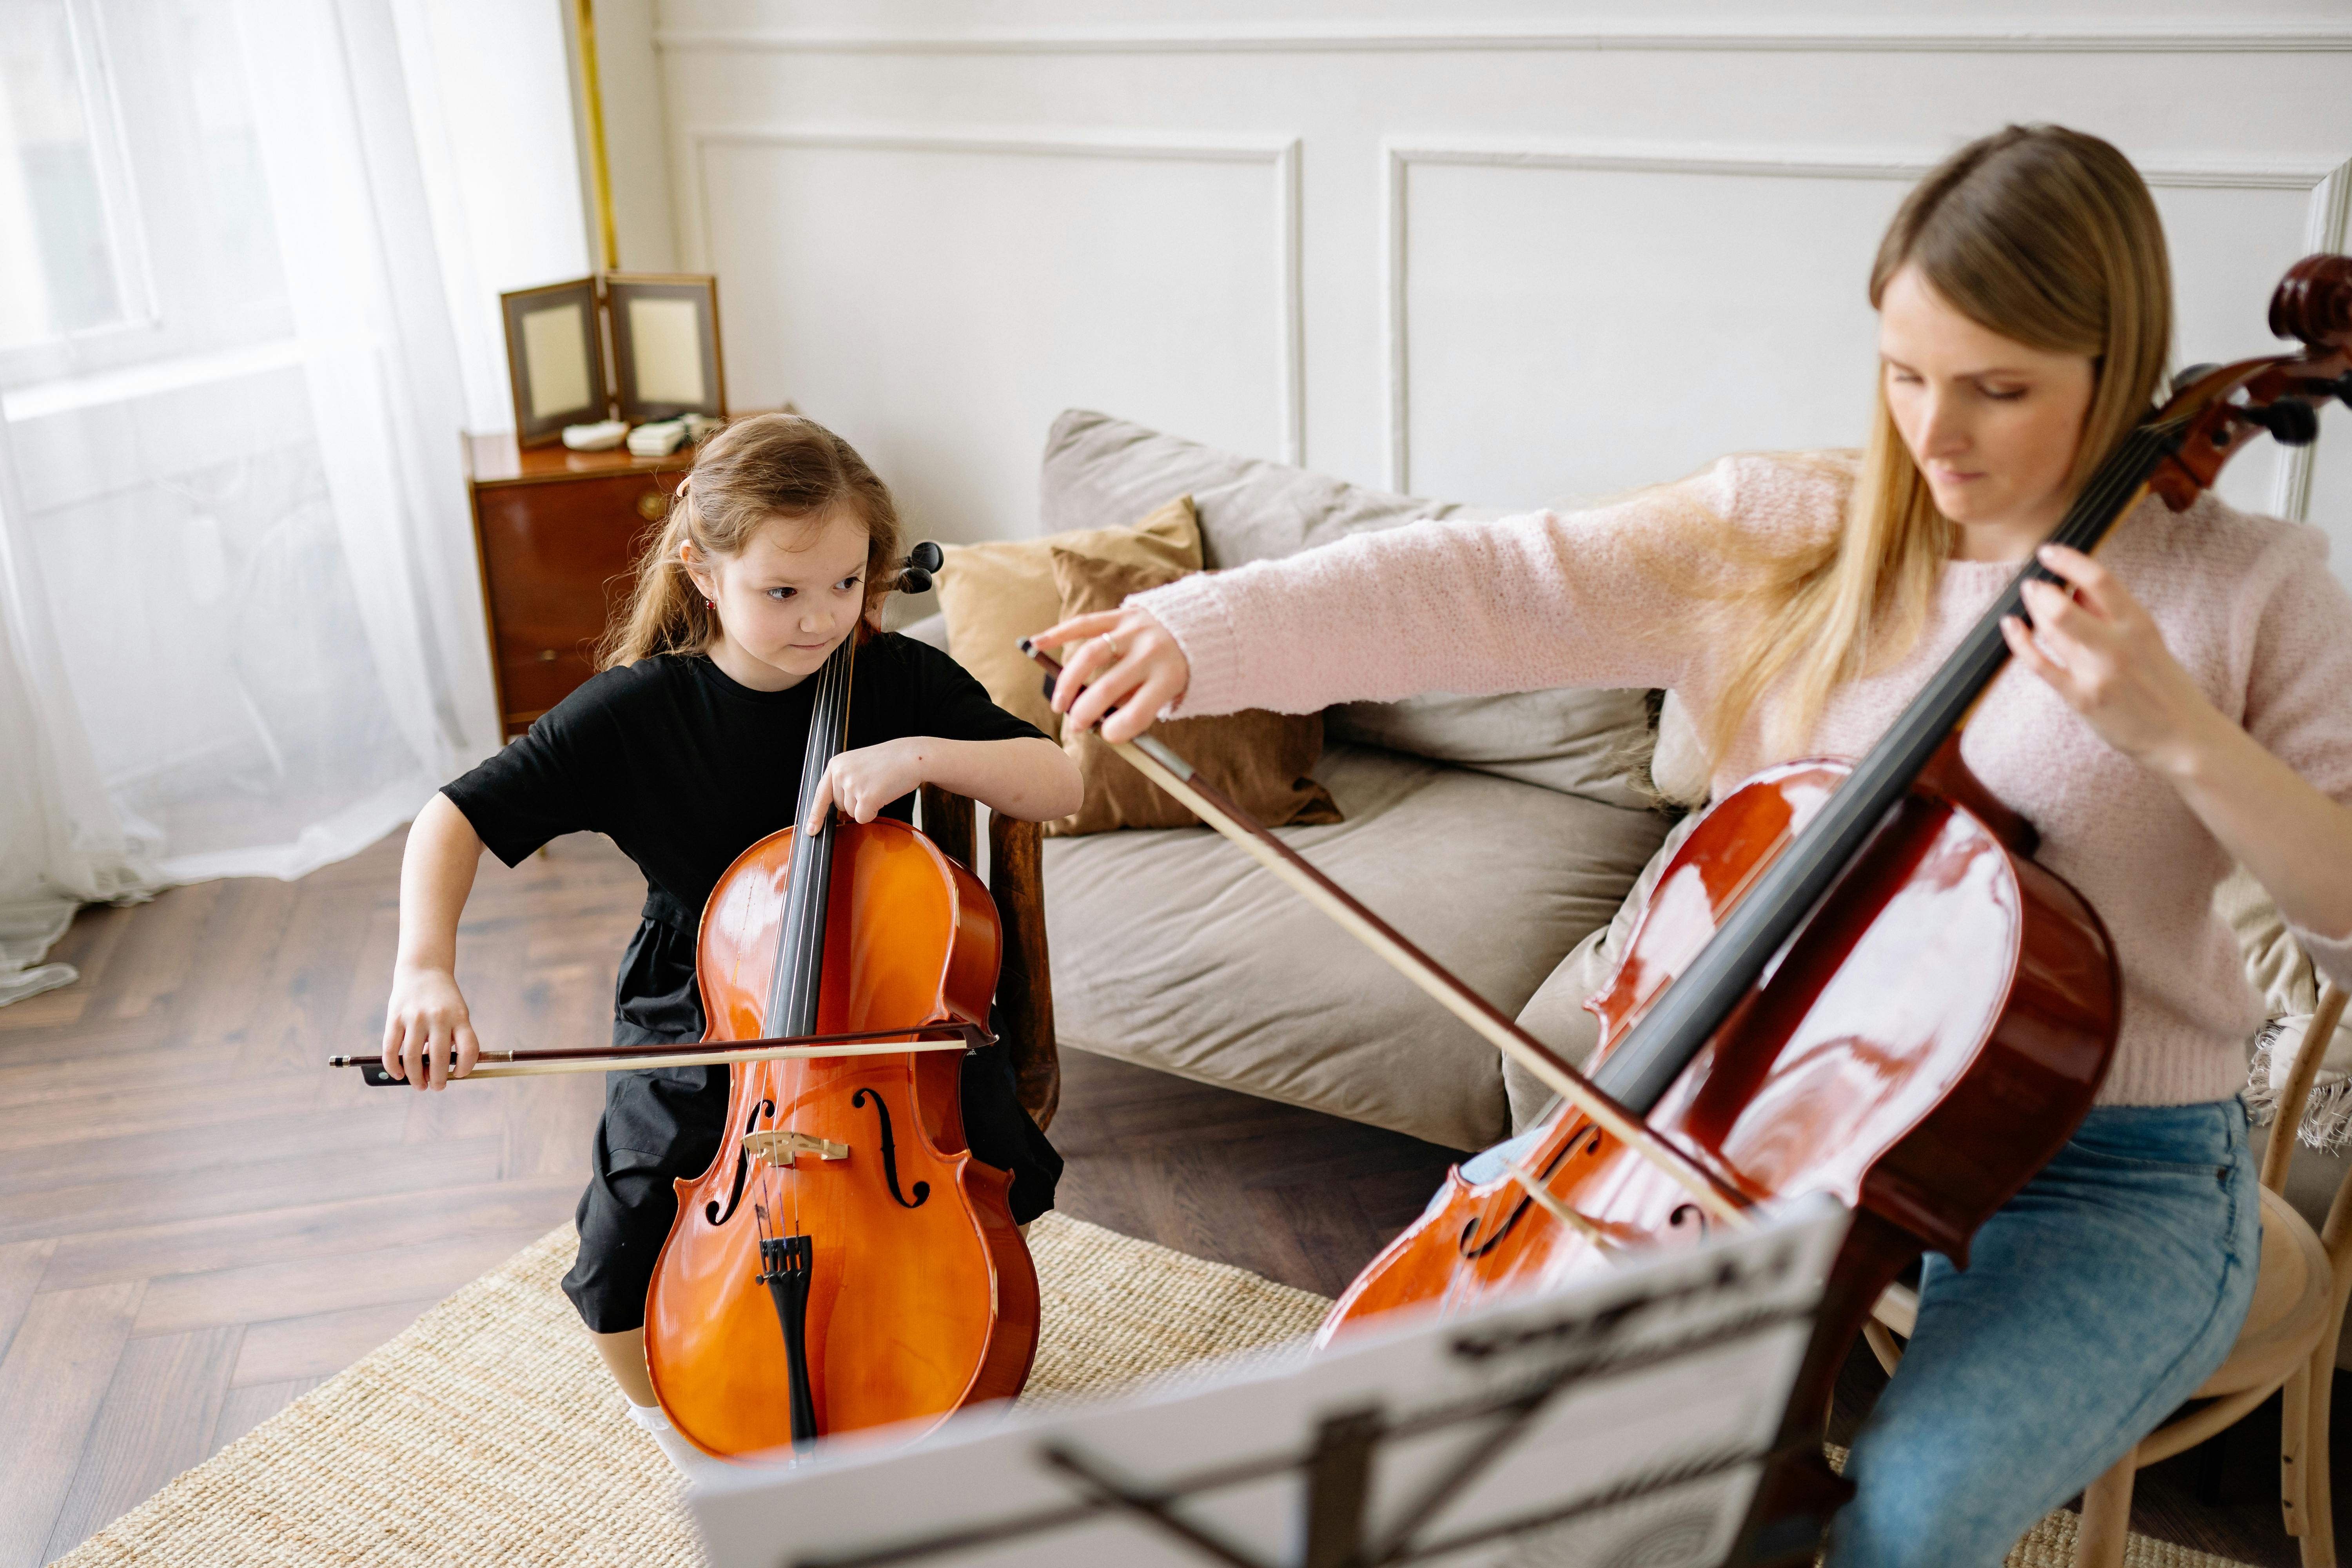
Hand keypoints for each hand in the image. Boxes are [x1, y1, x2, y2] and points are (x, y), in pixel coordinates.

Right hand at [381, 964, 479, 1090]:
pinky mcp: (395, 1017)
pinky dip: (393, 1066)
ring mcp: (415, 1017)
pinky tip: (399, 1074)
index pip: (469, 1049)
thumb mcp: (457, 1013)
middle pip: (439, 1058)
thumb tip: (438, 1071)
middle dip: (438, 1080)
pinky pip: (391, 1049)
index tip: (459, 1075)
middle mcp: (438, 1017)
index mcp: (459, 1017)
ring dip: (416, 1077)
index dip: (466, 1067)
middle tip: (436, 1087)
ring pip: (414, 1057)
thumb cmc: (443, 999)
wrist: (423, 970)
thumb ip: (451, 1039)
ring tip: (419, 1085)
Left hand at [803, 737, 927, 833]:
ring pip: (851, 813)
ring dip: (866, 806)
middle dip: (855, 802)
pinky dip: (873, 813)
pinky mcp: (866, 797)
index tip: (811, 830)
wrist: (911, 757)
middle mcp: (840, 773)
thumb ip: (843, 781)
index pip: (821, 794)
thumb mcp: (857, 764)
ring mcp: (852, 784)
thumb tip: (835, 809)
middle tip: (871, 785)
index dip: (815, 815)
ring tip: (878, 787)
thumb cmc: (888, 762)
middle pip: (839, 806)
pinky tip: (882, 795)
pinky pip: (863, 818)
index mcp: (836, 764)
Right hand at [1028, 605, 1189, 743]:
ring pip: (1090, 655)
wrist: (1199, 625)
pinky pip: (1085, 623)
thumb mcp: (1169, 691)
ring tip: (1059, 704)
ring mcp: (1135, 630)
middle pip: (1109, 686)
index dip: (1118, 730)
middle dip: (1086, 711)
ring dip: (1068, 681)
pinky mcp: (1123, 614)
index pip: (1139, 711)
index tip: (1104, 737)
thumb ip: (1137, 704)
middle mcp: (1152, 652)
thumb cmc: (1174, 669)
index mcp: (1170, 677)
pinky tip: (1037, 644)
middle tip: (1075, 726)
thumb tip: (1100, 722)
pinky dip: (1058, 634)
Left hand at [2001, 543, 2223, 774]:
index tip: (2048, 551)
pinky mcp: (2081, 699)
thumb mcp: (2146, 638)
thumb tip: (2077, 585)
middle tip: (2032, 583)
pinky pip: (2040, 665)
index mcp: (2140, 624)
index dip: (2068, 560)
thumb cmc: (2162, 682)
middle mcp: (2118, 646)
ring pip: (2051, 633)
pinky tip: (2011, 626)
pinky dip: (2020, 642)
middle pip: (2064, 608)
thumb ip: (2113, 612)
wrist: (2182, 736)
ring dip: (2032, 612)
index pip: (2100, 580)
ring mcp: (2098, 674)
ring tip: (2027, 602)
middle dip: (2040, 591)